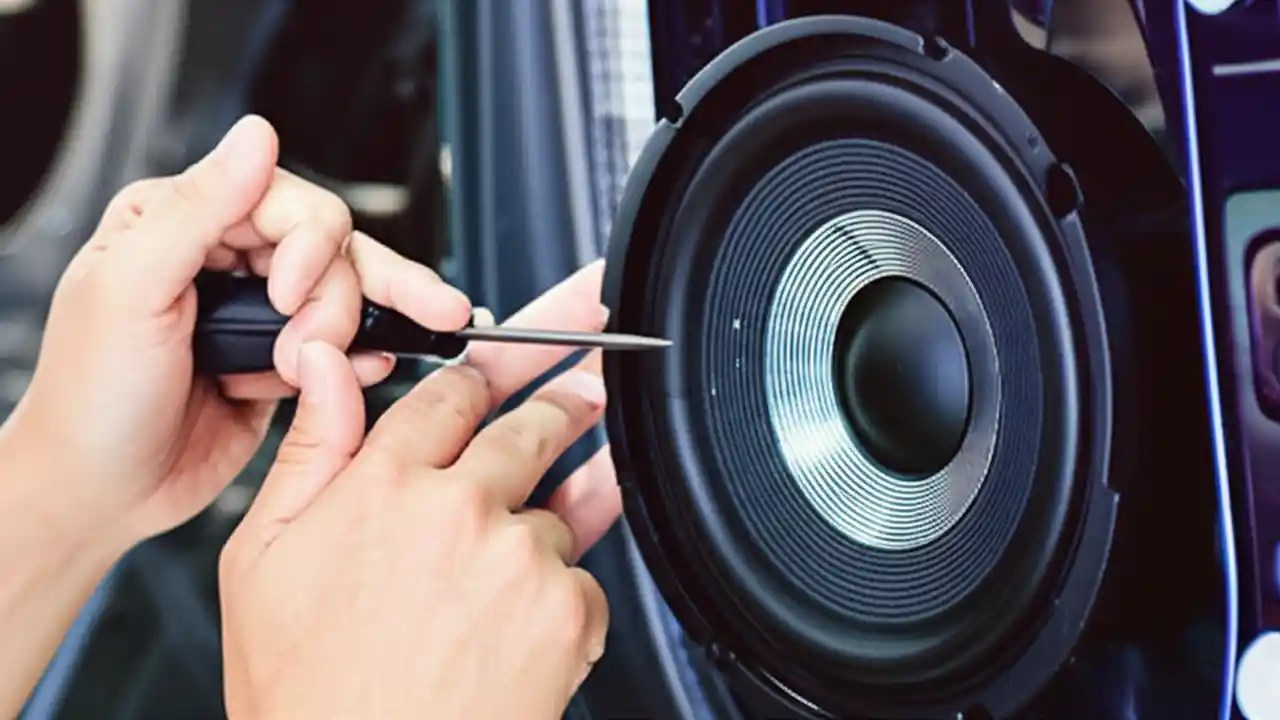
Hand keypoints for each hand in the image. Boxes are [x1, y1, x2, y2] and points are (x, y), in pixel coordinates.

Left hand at [0, 115, 470, 551]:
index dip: (307, 247)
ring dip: (350, 331)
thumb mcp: (131, 289)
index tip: (285, 298)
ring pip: (350, 294)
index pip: (286, 201)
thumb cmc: (91, 396)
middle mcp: (226, 257)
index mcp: (182, 221)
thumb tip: (256, 135)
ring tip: (328, 367)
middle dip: (337, 296)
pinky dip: (364, 361)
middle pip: (333, 245)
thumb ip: (197, 208)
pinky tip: (366, 371)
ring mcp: (261, 312)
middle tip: (317, 344)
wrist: (99, 493)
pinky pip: (349, 347)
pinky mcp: (286, 361)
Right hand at [220, 263, 621, 719]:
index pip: (451, 392)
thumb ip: (312, 449)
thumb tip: (328, 362)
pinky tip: (517, 638)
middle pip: (530, 425)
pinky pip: (585, 581)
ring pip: (558, 514)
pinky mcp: (566, 611)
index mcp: (381, 484)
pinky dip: (563, 602)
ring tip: (521, 563)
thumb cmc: (308, 690)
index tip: (520, 355)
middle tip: (587, 391)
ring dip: (548, 530)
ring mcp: (518, 557)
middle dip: (564, 403)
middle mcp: (458, 507)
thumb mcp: (263, 561)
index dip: (487, 370)